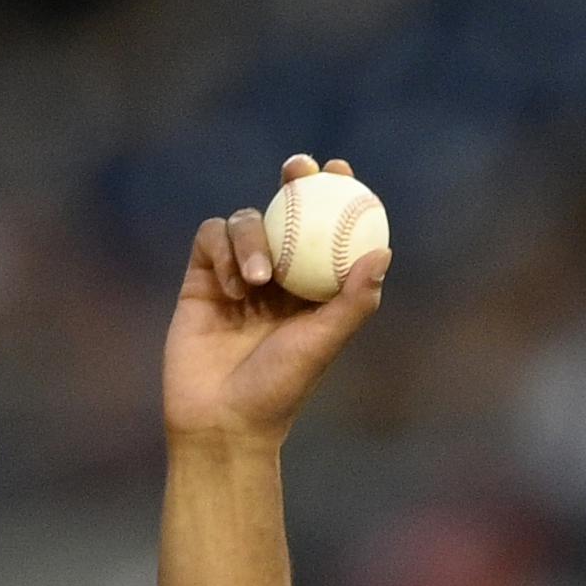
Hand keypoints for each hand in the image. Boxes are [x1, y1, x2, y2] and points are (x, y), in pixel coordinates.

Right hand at [163, 155, 390, 445]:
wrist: (222, 417)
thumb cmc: (281, 387)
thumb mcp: (323, 342)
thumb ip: (354, 300)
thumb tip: (383, 250)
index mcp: (315, 289)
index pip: (328, 232)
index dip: (336, 196)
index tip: (342, 171)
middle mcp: (279, 277)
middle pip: (286, 212)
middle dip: (293, 182)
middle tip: (299, 168)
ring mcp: (238, 275)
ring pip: (246, 223)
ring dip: (253, 239)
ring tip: (258, 280)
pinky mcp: (201, 279)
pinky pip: (211, 239)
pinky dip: (223, 251)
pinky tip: (233, 287)